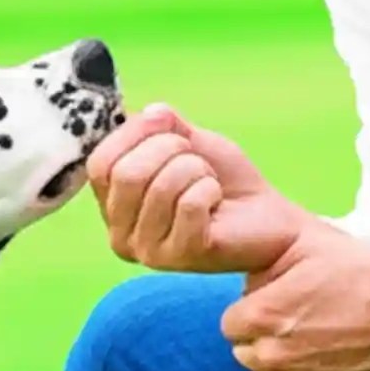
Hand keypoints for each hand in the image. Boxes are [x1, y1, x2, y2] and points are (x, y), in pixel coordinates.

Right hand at [87, 104, 315, 272]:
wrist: (268, 218)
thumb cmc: (224, 180)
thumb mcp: (188, 140)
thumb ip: (161, 125)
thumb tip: (151, 113)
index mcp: (112, 206)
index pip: (101, 162)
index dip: (135, 133)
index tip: (170, 129)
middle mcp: (121, 235)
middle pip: (127, 174)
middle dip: (170, 150)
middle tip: (196, 161)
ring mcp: (149, 251)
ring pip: (161, 186)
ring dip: (197, 170)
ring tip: (208, 184)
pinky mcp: (182, 257)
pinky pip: (190, 203)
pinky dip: (211, 189)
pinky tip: (217, 203)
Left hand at [222, 223, 369, 370]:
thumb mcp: (312, 246)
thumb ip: (267, 264)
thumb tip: (247, 281)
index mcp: (263, 317)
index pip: (230, 323)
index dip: (252, 310)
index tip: (276, 302)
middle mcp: (274, 358)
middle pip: (246, 352)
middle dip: (263, 336)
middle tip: (300, 317)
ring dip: (284, 362)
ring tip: (320, 338)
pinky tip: (340, 359)